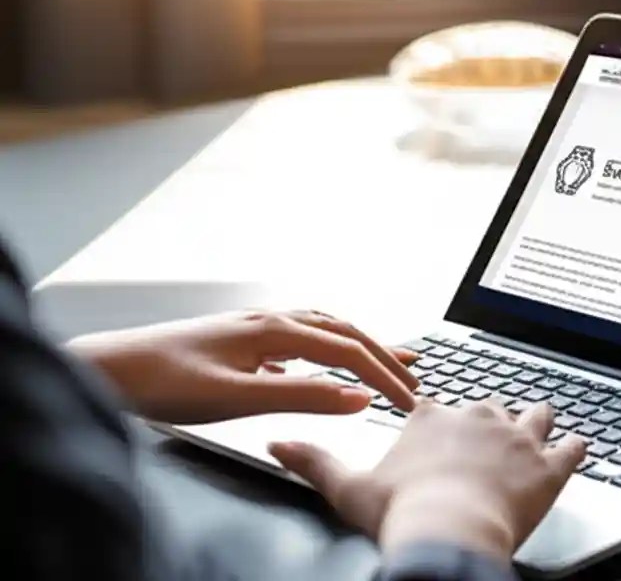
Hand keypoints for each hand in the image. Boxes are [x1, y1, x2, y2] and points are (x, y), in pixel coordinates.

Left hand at [68, 309, 419, 423]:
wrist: (106, 369)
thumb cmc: (162, 382)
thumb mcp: (237, 398)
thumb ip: (302, 396)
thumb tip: (359, 398)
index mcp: (275, 330)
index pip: (347, 351)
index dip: (383, 375)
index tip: (410, 399)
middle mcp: (269, 320)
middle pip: (342, 331)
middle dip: (381, 353)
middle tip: (414, 375)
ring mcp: (252, 328)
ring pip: (321, 330)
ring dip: (357, 344)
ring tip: (384, 355)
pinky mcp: (237, 342)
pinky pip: (297, 340)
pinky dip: (324, 350)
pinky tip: (319, 368)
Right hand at [268, 400, 586, 561]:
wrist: (447, 535)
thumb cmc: (400, 514)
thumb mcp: (346, 487)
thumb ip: (312, 461)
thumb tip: (276, 443)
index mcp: (431, 417)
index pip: (437, 405)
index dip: (438, 422)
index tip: (437, 437)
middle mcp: (477, 416)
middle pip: (488, 406)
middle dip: (487, 426)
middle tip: (483, 451)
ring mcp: (517, 438)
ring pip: (536, 414)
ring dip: (536, 426)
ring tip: (534, 439)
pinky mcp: (549, 464)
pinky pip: (574, 446)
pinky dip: (574, 450)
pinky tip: (573, 454)